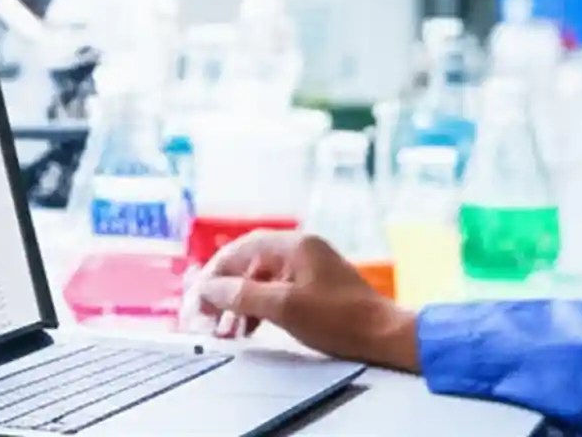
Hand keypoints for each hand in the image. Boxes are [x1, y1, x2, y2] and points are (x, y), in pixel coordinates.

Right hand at [186, 230, 420, 372]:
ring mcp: (310, 267)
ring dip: (240, 300)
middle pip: (250, 262)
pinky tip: (249, 326)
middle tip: (206, 313)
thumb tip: (209, 289)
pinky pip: (277, 290)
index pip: (243, 248)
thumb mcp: (284, 308)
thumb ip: (243, 295)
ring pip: (262, 278)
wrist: (382, 334)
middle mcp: (302, 250)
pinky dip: (258, 306)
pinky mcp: (315, 287)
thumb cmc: (339, 318)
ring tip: (225, 327)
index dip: (216, 271)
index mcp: (296, 245)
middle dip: (225, 287)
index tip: (199, 295)